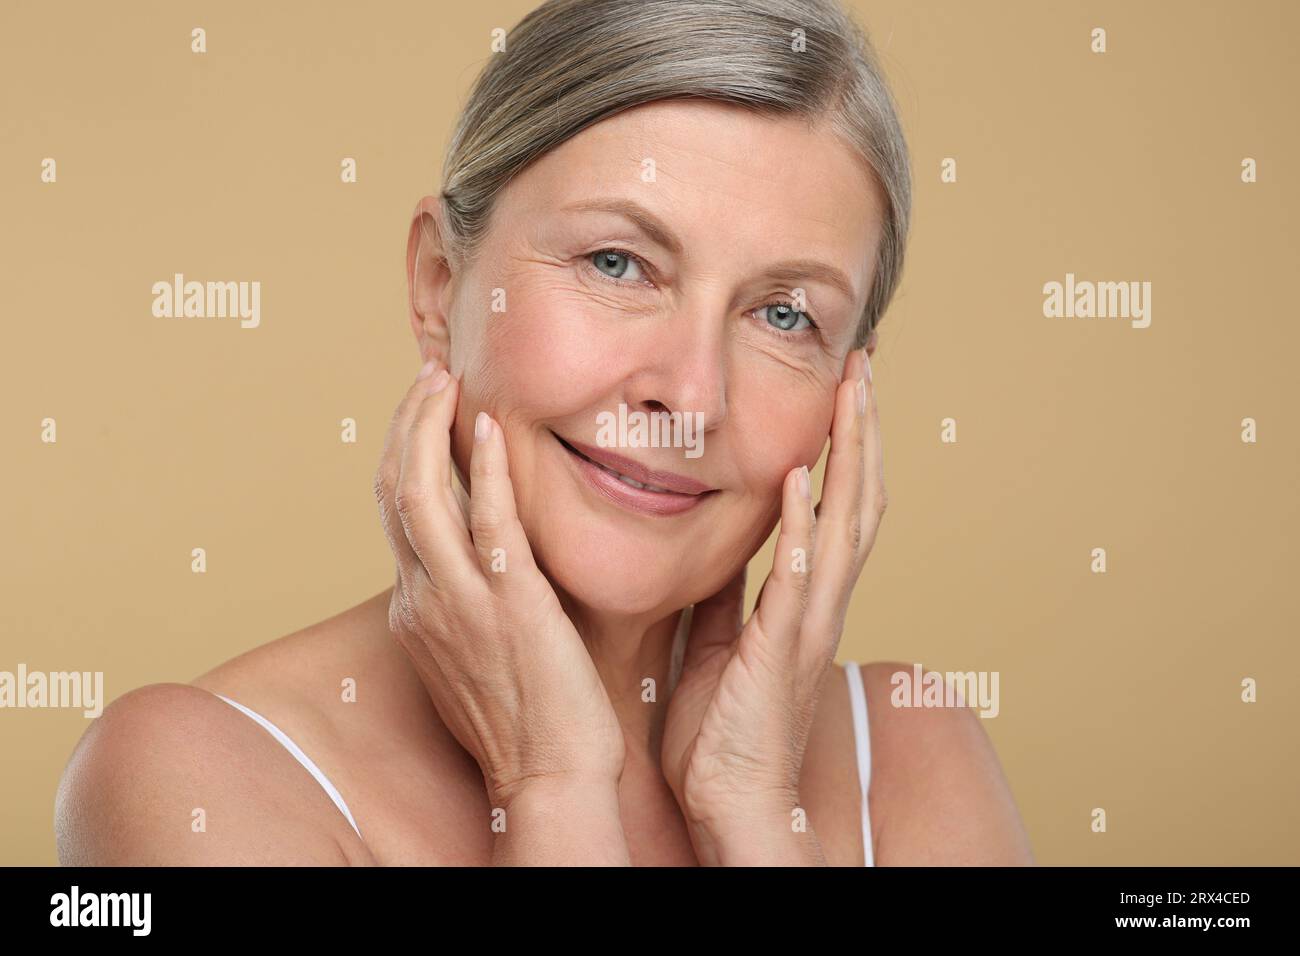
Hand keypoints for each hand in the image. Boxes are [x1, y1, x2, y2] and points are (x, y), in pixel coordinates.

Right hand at [373, 361, 626, 811]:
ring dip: (426, 427)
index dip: (403, 451)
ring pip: (417, 495)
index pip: (394, 511)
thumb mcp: (473, 652)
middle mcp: (424, 597)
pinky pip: (486, 523)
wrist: (549, 776)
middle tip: (429, 375)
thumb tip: (479, 560)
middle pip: (391, 490)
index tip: (424, 410)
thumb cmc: (525, 718)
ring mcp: (460, 601)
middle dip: (403, 423)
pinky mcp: (509, 606)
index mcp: (417, 607)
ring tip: (444, 380)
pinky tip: (490, 429)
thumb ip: (465, 599)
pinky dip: (480, 470)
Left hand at [660, 347, 884, 862]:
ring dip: (851, 453)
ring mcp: (811, 620)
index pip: (838, 504)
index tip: (844, 388)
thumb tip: (722, 548)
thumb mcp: (722, 642)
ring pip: (848, 521)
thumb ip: (731, 593)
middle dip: (863, 427)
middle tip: (865, 364)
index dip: (846, 445)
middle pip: (860, 496)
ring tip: (853, 391)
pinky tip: (803, 473)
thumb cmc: (726, 731)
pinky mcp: (787, 645)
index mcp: (805, 596)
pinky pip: (800, 573)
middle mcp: (822, 599)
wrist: (733, 799)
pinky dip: (805, 521)